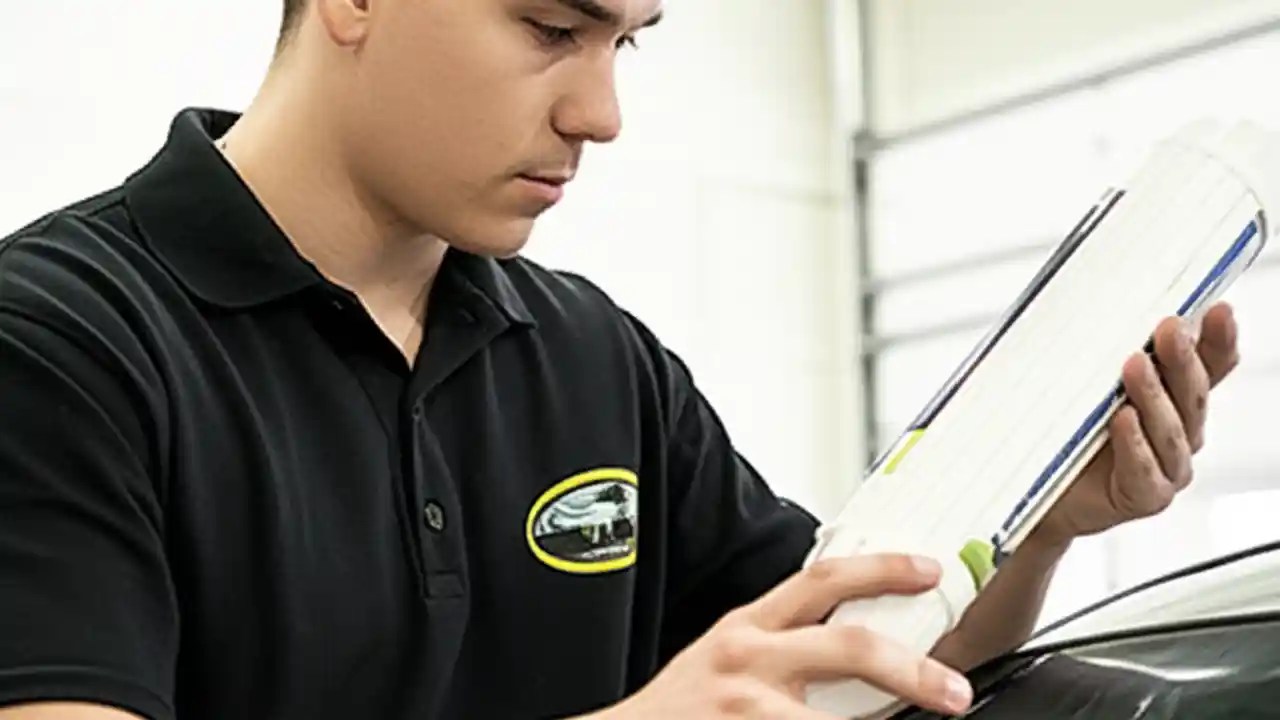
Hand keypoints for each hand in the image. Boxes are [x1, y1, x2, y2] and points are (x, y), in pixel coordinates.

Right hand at [589, 555, 973, 718]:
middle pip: (849, 646)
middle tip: (953, 692)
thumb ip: (784, 647)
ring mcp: (746, 707)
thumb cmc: (679, 708)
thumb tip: (858, 647)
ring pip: (838, 718)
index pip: (822, 580)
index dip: (881, 568)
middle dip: (914, 670)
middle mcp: (748, 659)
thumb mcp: (727, 658)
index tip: (926, 570)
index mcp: (748, 627)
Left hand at [1033, 302, 1240, 543]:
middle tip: (1168, 329)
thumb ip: (1104, 353)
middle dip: (1182, 359)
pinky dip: (1134, 444)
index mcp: (1176, 397)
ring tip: (1134, 366)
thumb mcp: (1085, 382)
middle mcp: (1181, 431)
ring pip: (1170, 430)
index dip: (1217, 339)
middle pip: (1191, 394)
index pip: (1210, 365)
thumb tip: (1104, 302)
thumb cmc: (1065, 430)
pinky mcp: (1145, 496)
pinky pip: (1145, 470)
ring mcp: (1168, 467)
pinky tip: (1123, 420)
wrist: (1039, 489)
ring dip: (1152, 395)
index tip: (1217, 310)